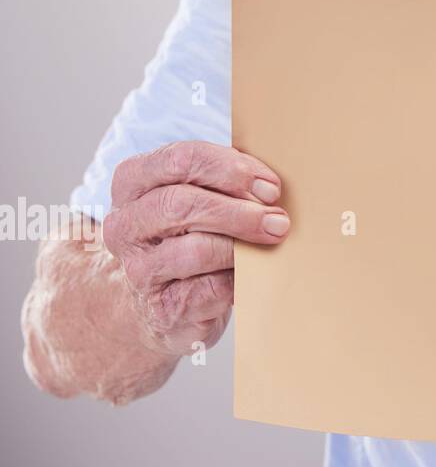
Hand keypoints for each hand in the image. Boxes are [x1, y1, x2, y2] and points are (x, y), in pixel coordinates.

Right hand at [103, 141, 289, 357]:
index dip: (231, 169)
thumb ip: (226, 182)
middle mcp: (126, 224)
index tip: (270, 187)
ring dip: (242, 245)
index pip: (180, 159)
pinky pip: (209, 289)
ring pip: (195, 249)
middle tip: (278, 220)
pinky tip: (252, 273)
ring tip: (270, 244)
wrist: (160, 302)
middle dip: (240, 211)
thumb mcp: (197, 197)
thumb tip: (270, 187)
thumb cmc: (188, 235)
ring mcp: (138, 269)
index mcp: (133, 182)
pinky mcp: (160, 307)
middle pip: (182, 203)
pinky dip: (238, 279)